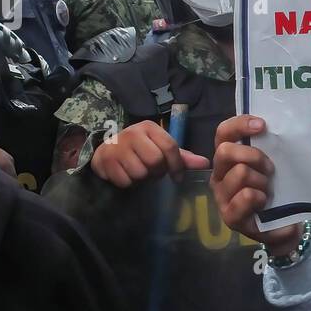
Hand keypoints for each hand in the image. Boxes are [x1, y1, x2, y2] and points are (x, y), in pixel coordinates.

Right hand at [90, 119, 206, 188]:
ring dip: (142, 178)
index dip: (176, 165)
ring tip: (139, 172)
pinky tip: (126, 174)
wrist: (107, 149)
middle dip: (157, 172)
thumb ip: (183, 157)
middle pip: (155, 160)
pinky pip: (125, 180)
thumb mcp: (161, 149)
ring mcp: (117, 146)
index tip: (177, 177)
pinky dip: (128, 183)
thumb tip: (206, 163)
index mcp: (149, 127)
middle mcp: (132, 133)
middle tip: (153, 171)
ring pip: (140, 172)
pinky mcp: (105, 159)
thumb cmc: (141, 149)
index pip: (170, 147)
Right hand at [211, 114, 301, 255]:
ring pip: (240, 172)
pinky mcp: (229, 217)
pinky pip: (246, 196)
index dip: (240, 125)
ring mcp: (222, 197)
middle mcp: (219, 175)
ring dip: (262, 180)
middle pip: (226, 151)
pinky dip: (260, 197)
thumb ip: (268, 147)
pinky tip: (265, 203)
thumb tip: (274, 126)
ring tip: (268, 190)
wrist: (285, 226)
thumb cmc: (277, 190)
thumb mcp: (274, 165)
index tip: (262, 126)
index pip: (224, 133)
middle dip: (254, 156)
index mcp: (228, 159)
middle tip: (270, 169)